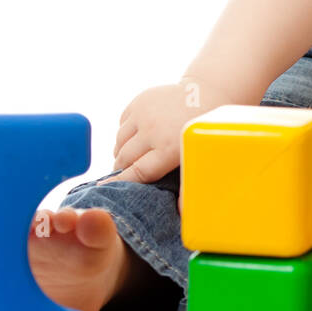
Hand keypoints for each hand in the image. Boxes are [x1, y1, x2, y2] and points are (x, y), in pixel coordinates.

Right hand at [105, 79, 234, 186]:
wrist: (208, 93)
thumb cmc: (203, 133)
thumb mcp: (200, 158)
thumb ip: (188, 188)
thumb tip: (182, 217)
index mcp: (169, 147)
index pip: (136, 172)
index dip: (120, 183)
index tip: (103, 190)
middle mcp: (153, 129)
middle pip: (124, 158)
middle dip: (121, 169)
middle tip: (126, 176)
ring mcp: (144, 112)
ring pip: (119, 141)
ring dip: (122, 151)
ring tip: (133, 157)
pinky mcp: (139, 100)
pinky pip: (122, 124)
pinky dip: (126, 134)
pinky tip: (139, 137)